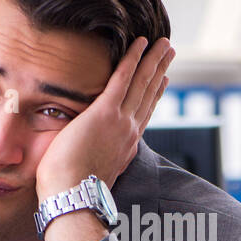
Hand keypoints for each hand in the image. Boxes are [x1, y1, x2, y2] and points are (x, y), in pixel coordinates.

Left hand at [35, 35, 174, 197]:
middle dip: (160, 71)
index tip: (162, 81)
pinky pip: (123, 79)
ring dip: (153, 60)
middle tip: (169, 53)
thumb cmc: (71, 191)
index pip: (143, 114)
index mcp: (125, 147)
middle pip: (149, 94)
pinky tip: (139, 43)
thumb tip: (80, 157)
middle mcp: (129, 132)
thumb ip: (92, 159)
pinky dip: (133, 59)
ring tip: (163, 43)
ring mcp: (120, 122)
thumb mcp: (90, 173)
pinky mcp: (105, 113)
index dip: (154, 95)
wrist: (72, 197)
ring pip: (142, 83)